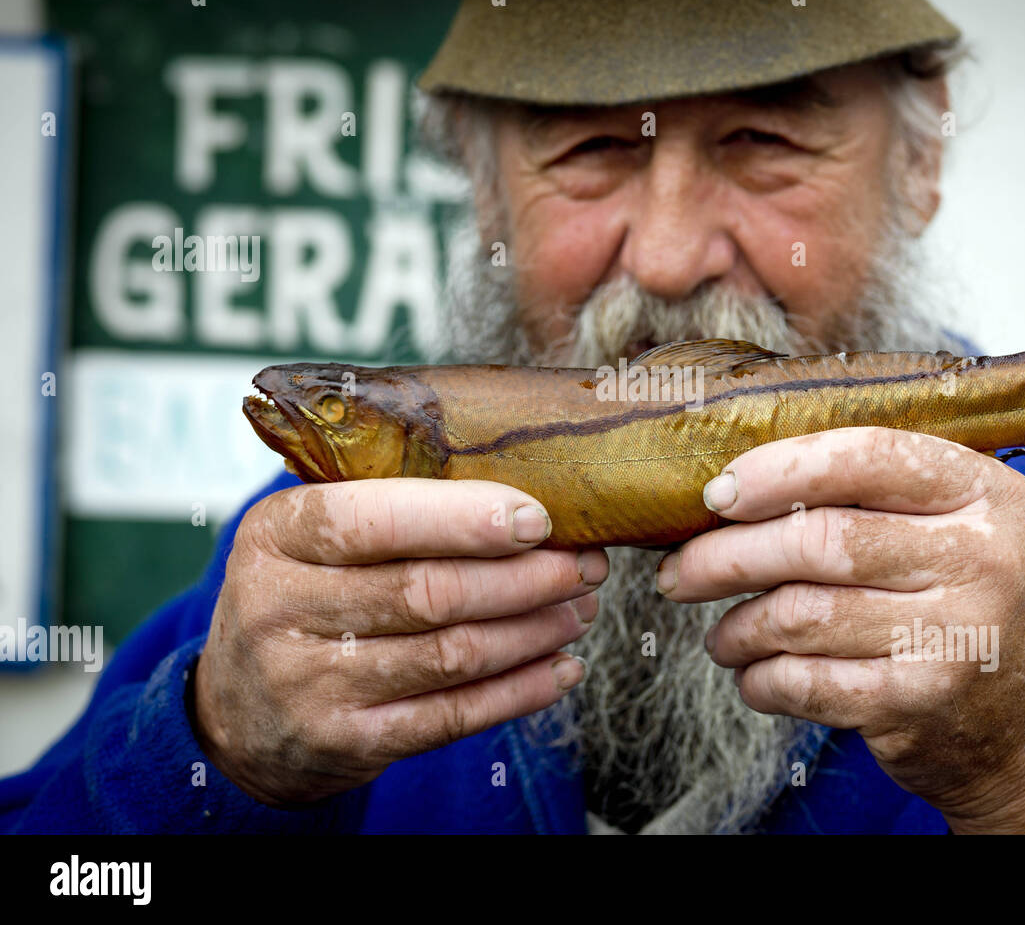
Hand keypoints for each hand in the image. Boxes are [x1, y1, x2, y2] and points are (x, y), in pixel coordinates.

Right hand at [194, 479, 605, 805]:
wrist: (238, 715)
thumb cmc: (300, 598)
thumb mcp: (307, 539)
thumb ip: (385, 506)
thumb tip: (515, 487)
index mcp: (277, 534)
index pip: (374, 519)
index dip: (464, 519)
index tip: (537, 517)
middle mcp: (281, 608)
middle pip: (428, 592)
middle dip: (524, 577)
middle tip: (583, 563)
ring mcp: (311, 684)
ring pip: (451, 654)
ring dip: (533, 630)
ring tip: (579, 608)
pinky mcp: (346, 741)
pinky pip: (452, 716)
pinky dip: (519, 691)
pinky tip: (560, 667)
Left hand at [657, 427, 1024, 833]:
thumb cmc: (969, 609)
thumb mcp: (958, 531)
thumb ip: (876, 495)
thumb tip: (737, 484)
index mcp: (990, 494)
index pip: (866, 456)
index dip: (777, 469)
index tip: (717, 494)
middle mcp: (984, 559)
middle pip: (819, 540)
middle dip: (728, 556)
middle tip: (681, 570)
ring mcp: (958, 635)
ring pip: (801, 615)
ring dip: (738, 626)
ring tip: (720, 633)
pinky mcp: (922, 702)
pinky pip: (807, 682)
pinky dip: (762, 680)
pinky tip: (755, 675)